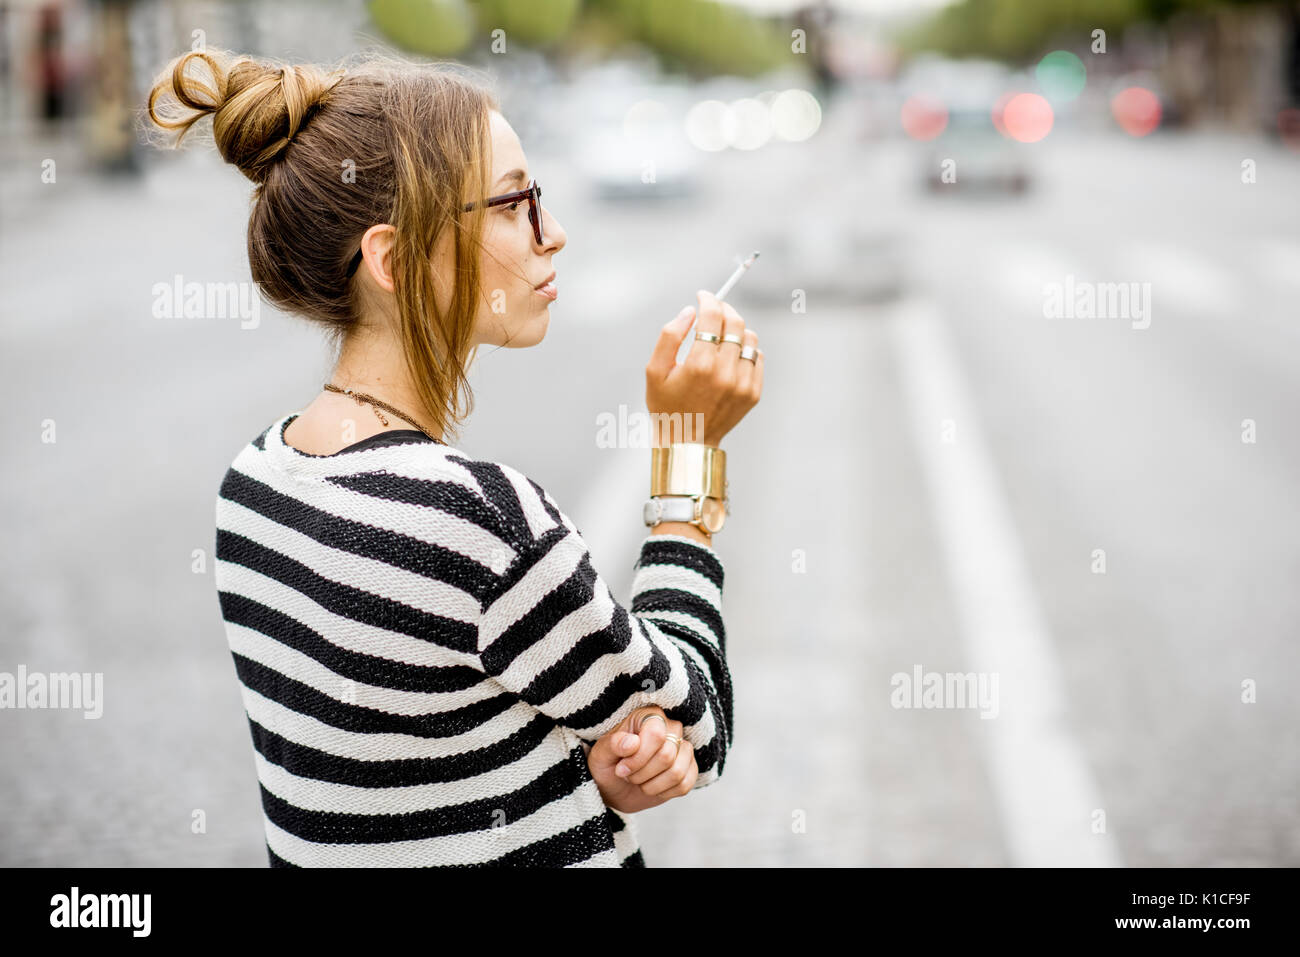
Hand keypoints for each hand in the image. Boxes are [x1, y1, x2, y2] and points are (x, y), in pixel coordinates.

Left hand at [586, 706, 697, 813]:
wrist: (614, 787)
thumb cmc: (607, 764)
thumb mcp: (601, 754)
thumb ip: (613, 744)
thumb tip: (632, 743)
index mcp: (648, 716)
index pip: (656, 735)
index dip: (638, 758)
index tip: (621, 768)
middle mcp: (671, 728)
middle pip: (666, 756)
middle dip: (642, 774)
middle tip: (628, 775)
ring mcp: (683, 748)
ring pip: (677, 772)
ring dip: (652, 785)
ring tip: (639, 781)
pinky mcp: (689, 769)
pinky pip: (685, 784)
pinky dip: (664, 793)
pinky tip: (652, 787)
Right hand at [645, 289, 762, 446]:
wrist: (688, 443)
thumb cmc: (666, 406)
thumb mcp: (654, 371)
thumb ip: (669, 336)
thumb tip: (690, 311)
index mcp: (699, 365)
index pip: (713, 317)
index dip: (708, 299)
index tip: (703, 295)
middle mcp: (725, 373)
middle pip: (735, 323)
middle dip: (724, 309)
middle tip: (713, 309)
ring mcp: (743, 384)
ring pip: (750, 338)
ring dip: (737, 328)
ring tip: (721, 333)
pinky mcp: (753, 393)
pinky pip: (757, 357)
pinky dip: (746, 349)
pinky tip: (731, 354)